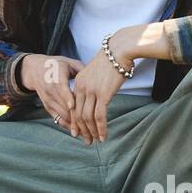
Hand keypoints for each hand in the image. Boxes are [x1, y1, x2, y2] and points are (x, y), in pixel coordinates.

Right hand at [19, 54, 85, 133]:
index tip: (72, 106)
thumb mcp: (68, 62)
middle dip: (78, 118)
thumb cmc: (57, 65)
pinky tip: (80, 132)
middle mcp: (50, 90)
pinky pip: (58, 119)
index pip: (61, 87)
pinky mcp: (47, 107)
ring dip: (75, 125)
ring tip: (90, 134)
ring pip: (62, 115)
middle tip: (93, 127)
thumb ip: (82, 69)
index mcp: (56, 76)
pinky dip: (69, 126)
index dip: (67, 97)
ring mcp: (48, 100)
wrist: (35, 70)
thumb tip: (96, 77)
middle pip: (64, 106)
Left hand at [71, 28, 139, 143]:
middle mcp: (81, 88)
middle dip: (82, 130)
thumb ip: (92, 86)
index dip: (75, 121)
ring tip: (95, 141)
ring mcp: (91, 91)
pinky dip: (101, 128)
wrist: (118, 51)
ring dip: (91, 132)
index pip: (73, 106)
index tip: (78, 132)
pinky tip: (103, 136)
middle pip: (78, 114)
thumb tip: (98, 100)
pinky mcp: (103, 94)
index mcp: (78, 83)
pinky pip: (100, 116)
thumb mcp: (95, 73)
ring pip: (87, 117)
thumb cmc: (111, 61)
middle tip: (86, 141)